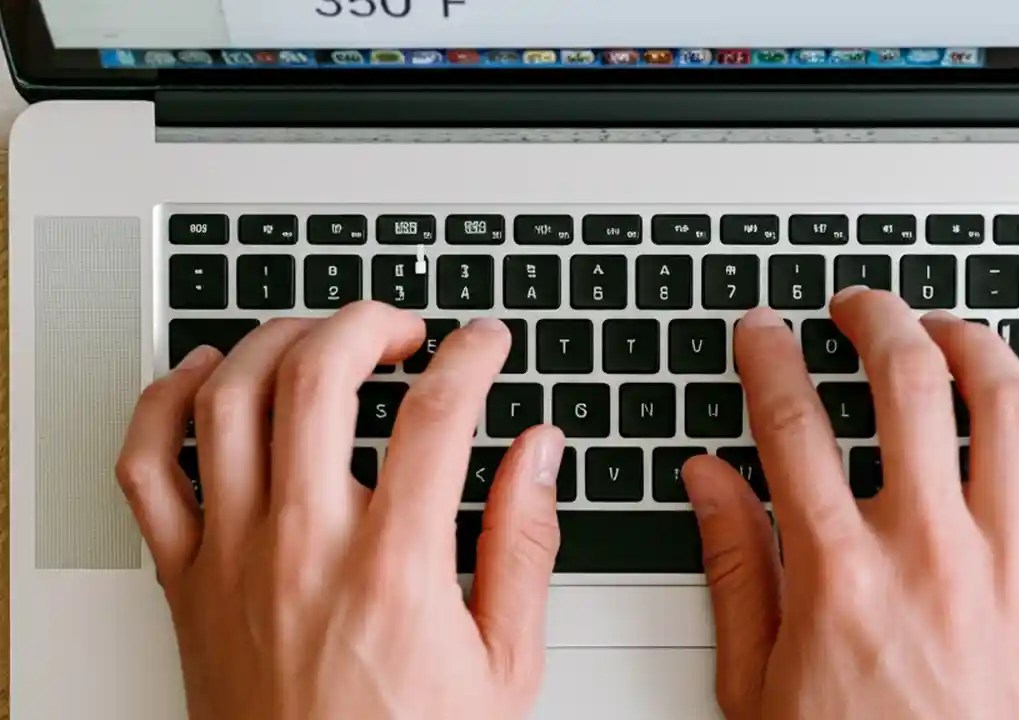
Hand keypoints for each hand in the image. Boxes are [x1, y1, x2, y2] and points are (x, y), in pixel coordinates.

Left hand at [115, 303, 564, 719]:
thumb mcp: (505, 664)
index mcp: (396, 569)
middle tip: (404, 331)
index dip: (471, 356)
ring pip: (229, 399)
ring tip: (322, 340)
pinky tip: (203, 375)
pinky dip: (164, 401)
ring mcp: (232, 558)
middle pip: (319, 378)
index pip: (438, 415)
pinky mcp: (184, 580)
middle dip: (369, 324)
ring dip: (278, 341)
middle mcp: (305, 548)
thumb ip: (524, 546)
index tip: (485, 344)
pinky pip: (147, 467)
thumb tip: (537, 455)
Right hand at [684, 289, 1018, 719]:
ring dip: (972, 343)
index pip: (792, 424)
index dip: (768, 357)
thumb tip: (709, 480)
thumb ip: (734, 568)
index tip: (762, 332)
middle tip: (856, 307)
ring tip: (943, 331)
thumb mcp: (757, 681)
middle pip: (906, 384)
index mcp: (841, 572)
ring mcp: (1011, 563)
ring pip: (1007, 407)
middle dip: (874, 319)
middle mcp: (931, 551)